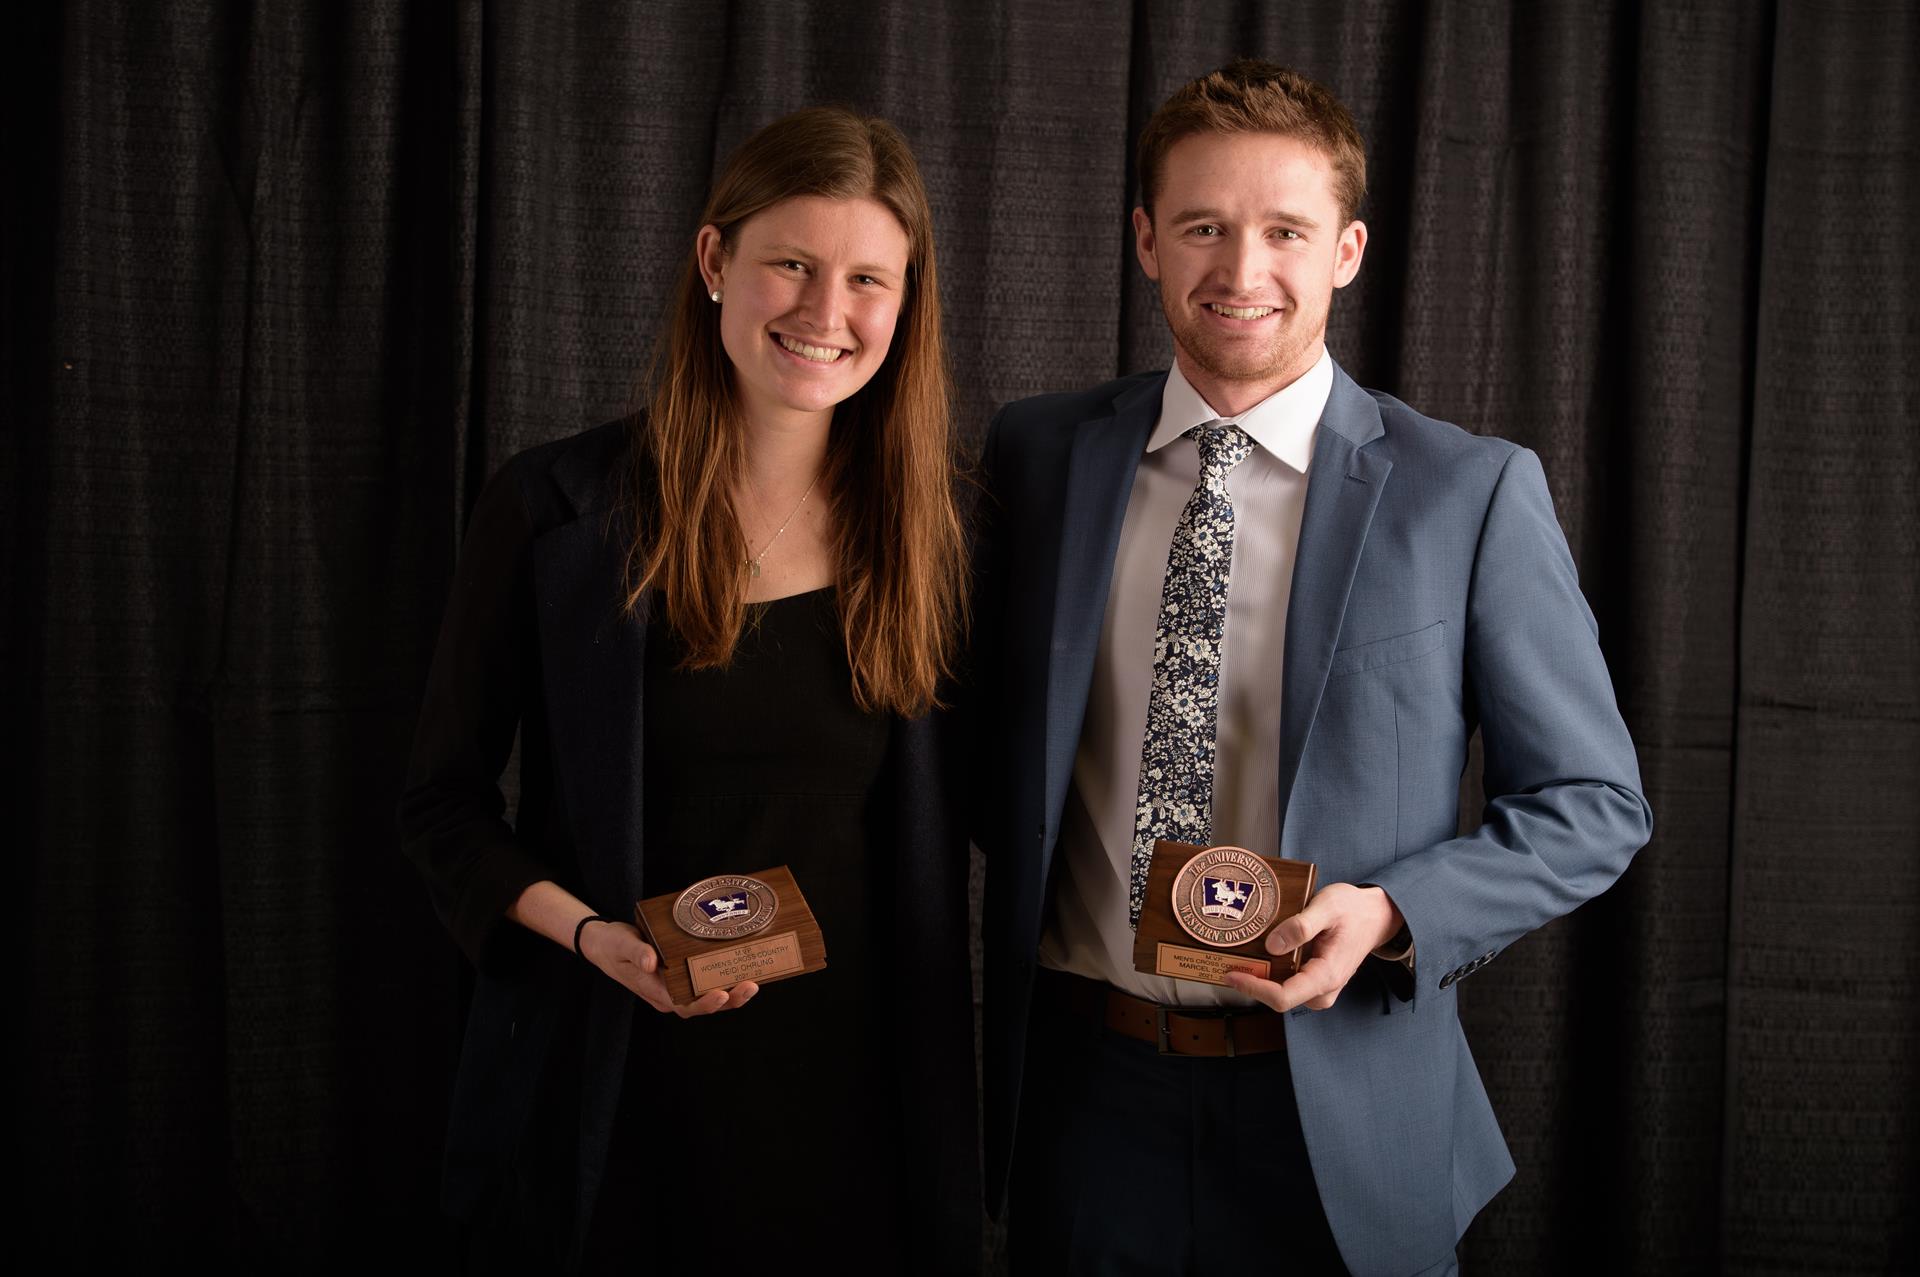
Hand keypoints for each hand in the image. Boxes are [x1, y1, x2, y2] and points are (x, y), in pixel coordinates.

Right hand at [579, 919, 758, 1017]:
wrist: (603, 942)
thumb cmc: (611, 945)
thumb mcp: (620, 945)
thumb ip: (636, 953)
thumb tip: (651, 962)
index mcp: (655, 992)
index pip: (684, 1005)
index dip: (705, 1004)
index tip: (722, 994)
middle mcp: (669, 995)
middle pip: (703, 1005)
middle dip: (729, 1000)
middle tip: (751, 986)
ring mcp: (675, 987)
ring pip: (707, 997)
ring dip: (732, 993)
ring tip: (753, 982)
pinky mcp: (681, 977)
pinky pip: (704, 984)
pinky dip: (723, 979)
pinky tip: (740, 969)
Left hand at [1223, 883, 1402, 1013]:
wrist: (1376, 915)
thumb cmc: (1354, 909)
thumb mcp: (1328, 907)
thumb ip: (1301, 926)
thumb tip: (1272, 946)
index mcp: (1327, 975)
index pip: (1283, 997)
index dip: (1254, 989)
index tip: (1232, 974)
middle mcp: (1323, 989)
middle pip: (1279, 998)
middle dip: (1252, 983)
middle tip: (1228, 960)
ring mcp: (1321, 987)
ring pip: (1283, 992)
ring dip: (1261, 978)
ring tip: (1240, 955)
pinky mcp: (1316, 981)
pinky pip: (1290, 984)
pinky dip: (1272, 973)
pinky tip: (1261, 955)